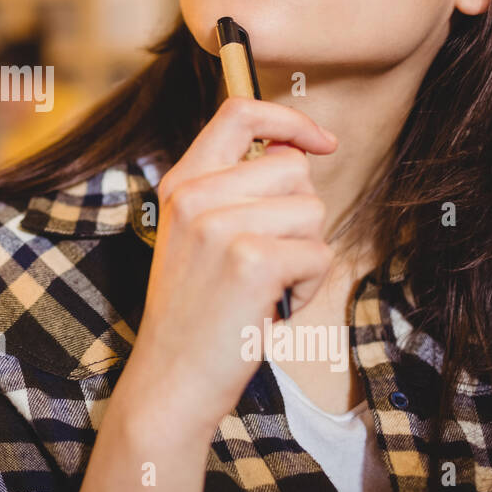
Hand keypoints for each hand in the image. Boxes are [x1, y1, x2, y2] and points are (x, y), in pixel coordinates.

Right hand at [129, 96, 338, 431]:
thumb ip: (234, 190)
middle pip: (294, 168)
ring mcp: (219, 226)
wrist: (170, 379)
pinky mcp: (250, 261)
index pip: (239, 112)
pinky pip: (318, 254)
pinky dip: (308, 287)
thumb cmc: (197, 313)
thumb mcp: (198, 236)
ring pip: (312, 212)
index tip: (320, 143)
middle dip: (300, 215)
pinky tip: (273, 307)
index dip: (290, 118)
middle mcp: (194, 196)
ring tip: (268, 287)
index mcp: (181, 183)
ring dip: (306, 255)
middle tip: (268, 258)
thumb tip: (298, 151)